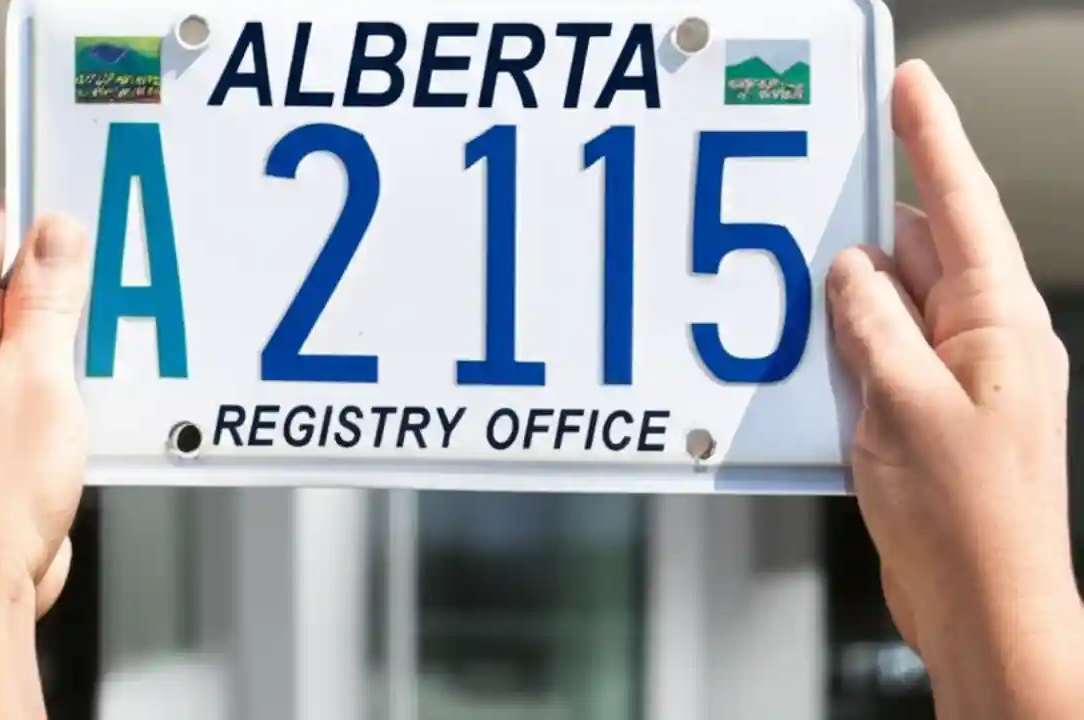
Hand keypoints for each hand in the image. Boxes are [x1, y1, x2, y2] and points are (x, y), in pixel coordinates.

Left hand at [0, 208, 89, 616]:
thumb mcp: (39, 377)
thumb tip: (57, 232)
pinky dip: (56, 378)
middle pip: (4, 280)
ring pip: (19, 329)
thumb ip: (48, 297)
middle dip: (62, 297)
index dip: (45, 234)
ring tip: (82, 380)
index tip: (96, 246)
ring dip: (63, 344)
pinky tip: (77, 407)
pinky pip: (20, 371)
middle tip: (97, 326)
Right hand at [827, 61, 1080, 716]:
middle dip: (873, 219)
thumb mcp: (903, 406)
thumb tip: (851, 270)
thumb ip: (872, 326)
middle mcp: (984, 341)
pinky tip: (813, 343)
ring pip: (897, 302)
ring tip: (805, 274)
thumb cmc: (964, 519)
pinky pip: (883, 350)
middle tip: (822, 183)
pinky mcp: (926, 413)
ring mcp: (956, 377)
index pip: (964, 206)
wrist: (981, 606)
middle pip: (926, 249)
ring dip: (853, 289)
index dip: (933, 139)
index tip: (909, 85)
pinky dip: (848, 339)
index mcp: (1001, 325)